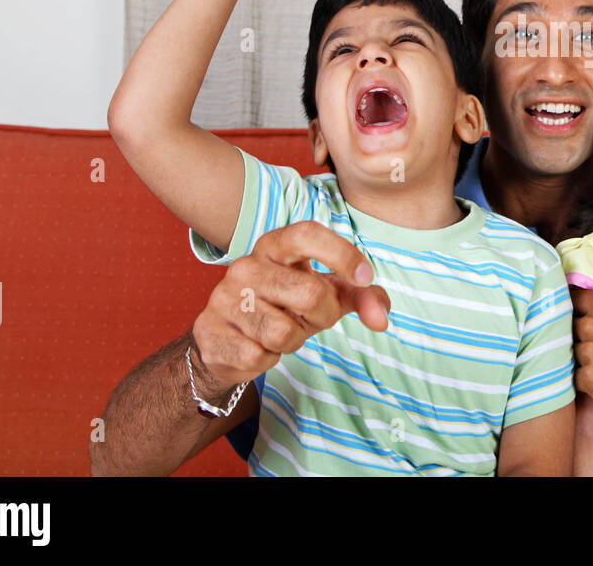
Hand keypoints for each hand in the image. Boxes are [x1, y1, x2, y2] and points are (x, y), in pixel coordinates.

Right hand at [190, 221, 389, 391]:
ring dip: (293, 340)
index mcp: (275, 245)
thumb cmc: (286, 306)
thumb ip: (362, 297)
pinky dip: (268, 359)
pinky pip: (259, 356)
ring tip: (281, 330)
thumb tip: (382, 320)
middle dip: (325, 315)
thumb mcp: (327, 294)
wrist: (228, 339)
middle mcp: (246, 266)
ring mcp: (224, 298)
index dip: (341, 253)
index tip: (365, 276)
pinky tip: (258, 346)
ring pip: (283, 332)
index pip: (307, 234)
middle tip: (313, 317)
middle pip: (309, 293)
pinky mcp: (210, 332)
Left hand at [570, 233, 592, 419]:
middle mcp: (590, 328)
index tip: (584, 310)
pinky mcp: (589, 382)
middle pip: (567, 323)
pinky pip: (572, 375)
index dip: (576, 303)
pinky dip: (583, 375)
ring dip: (580, 351)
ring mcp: (588, 356)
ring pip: (570, 349)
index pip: (570, 297)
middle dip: (577, 327)